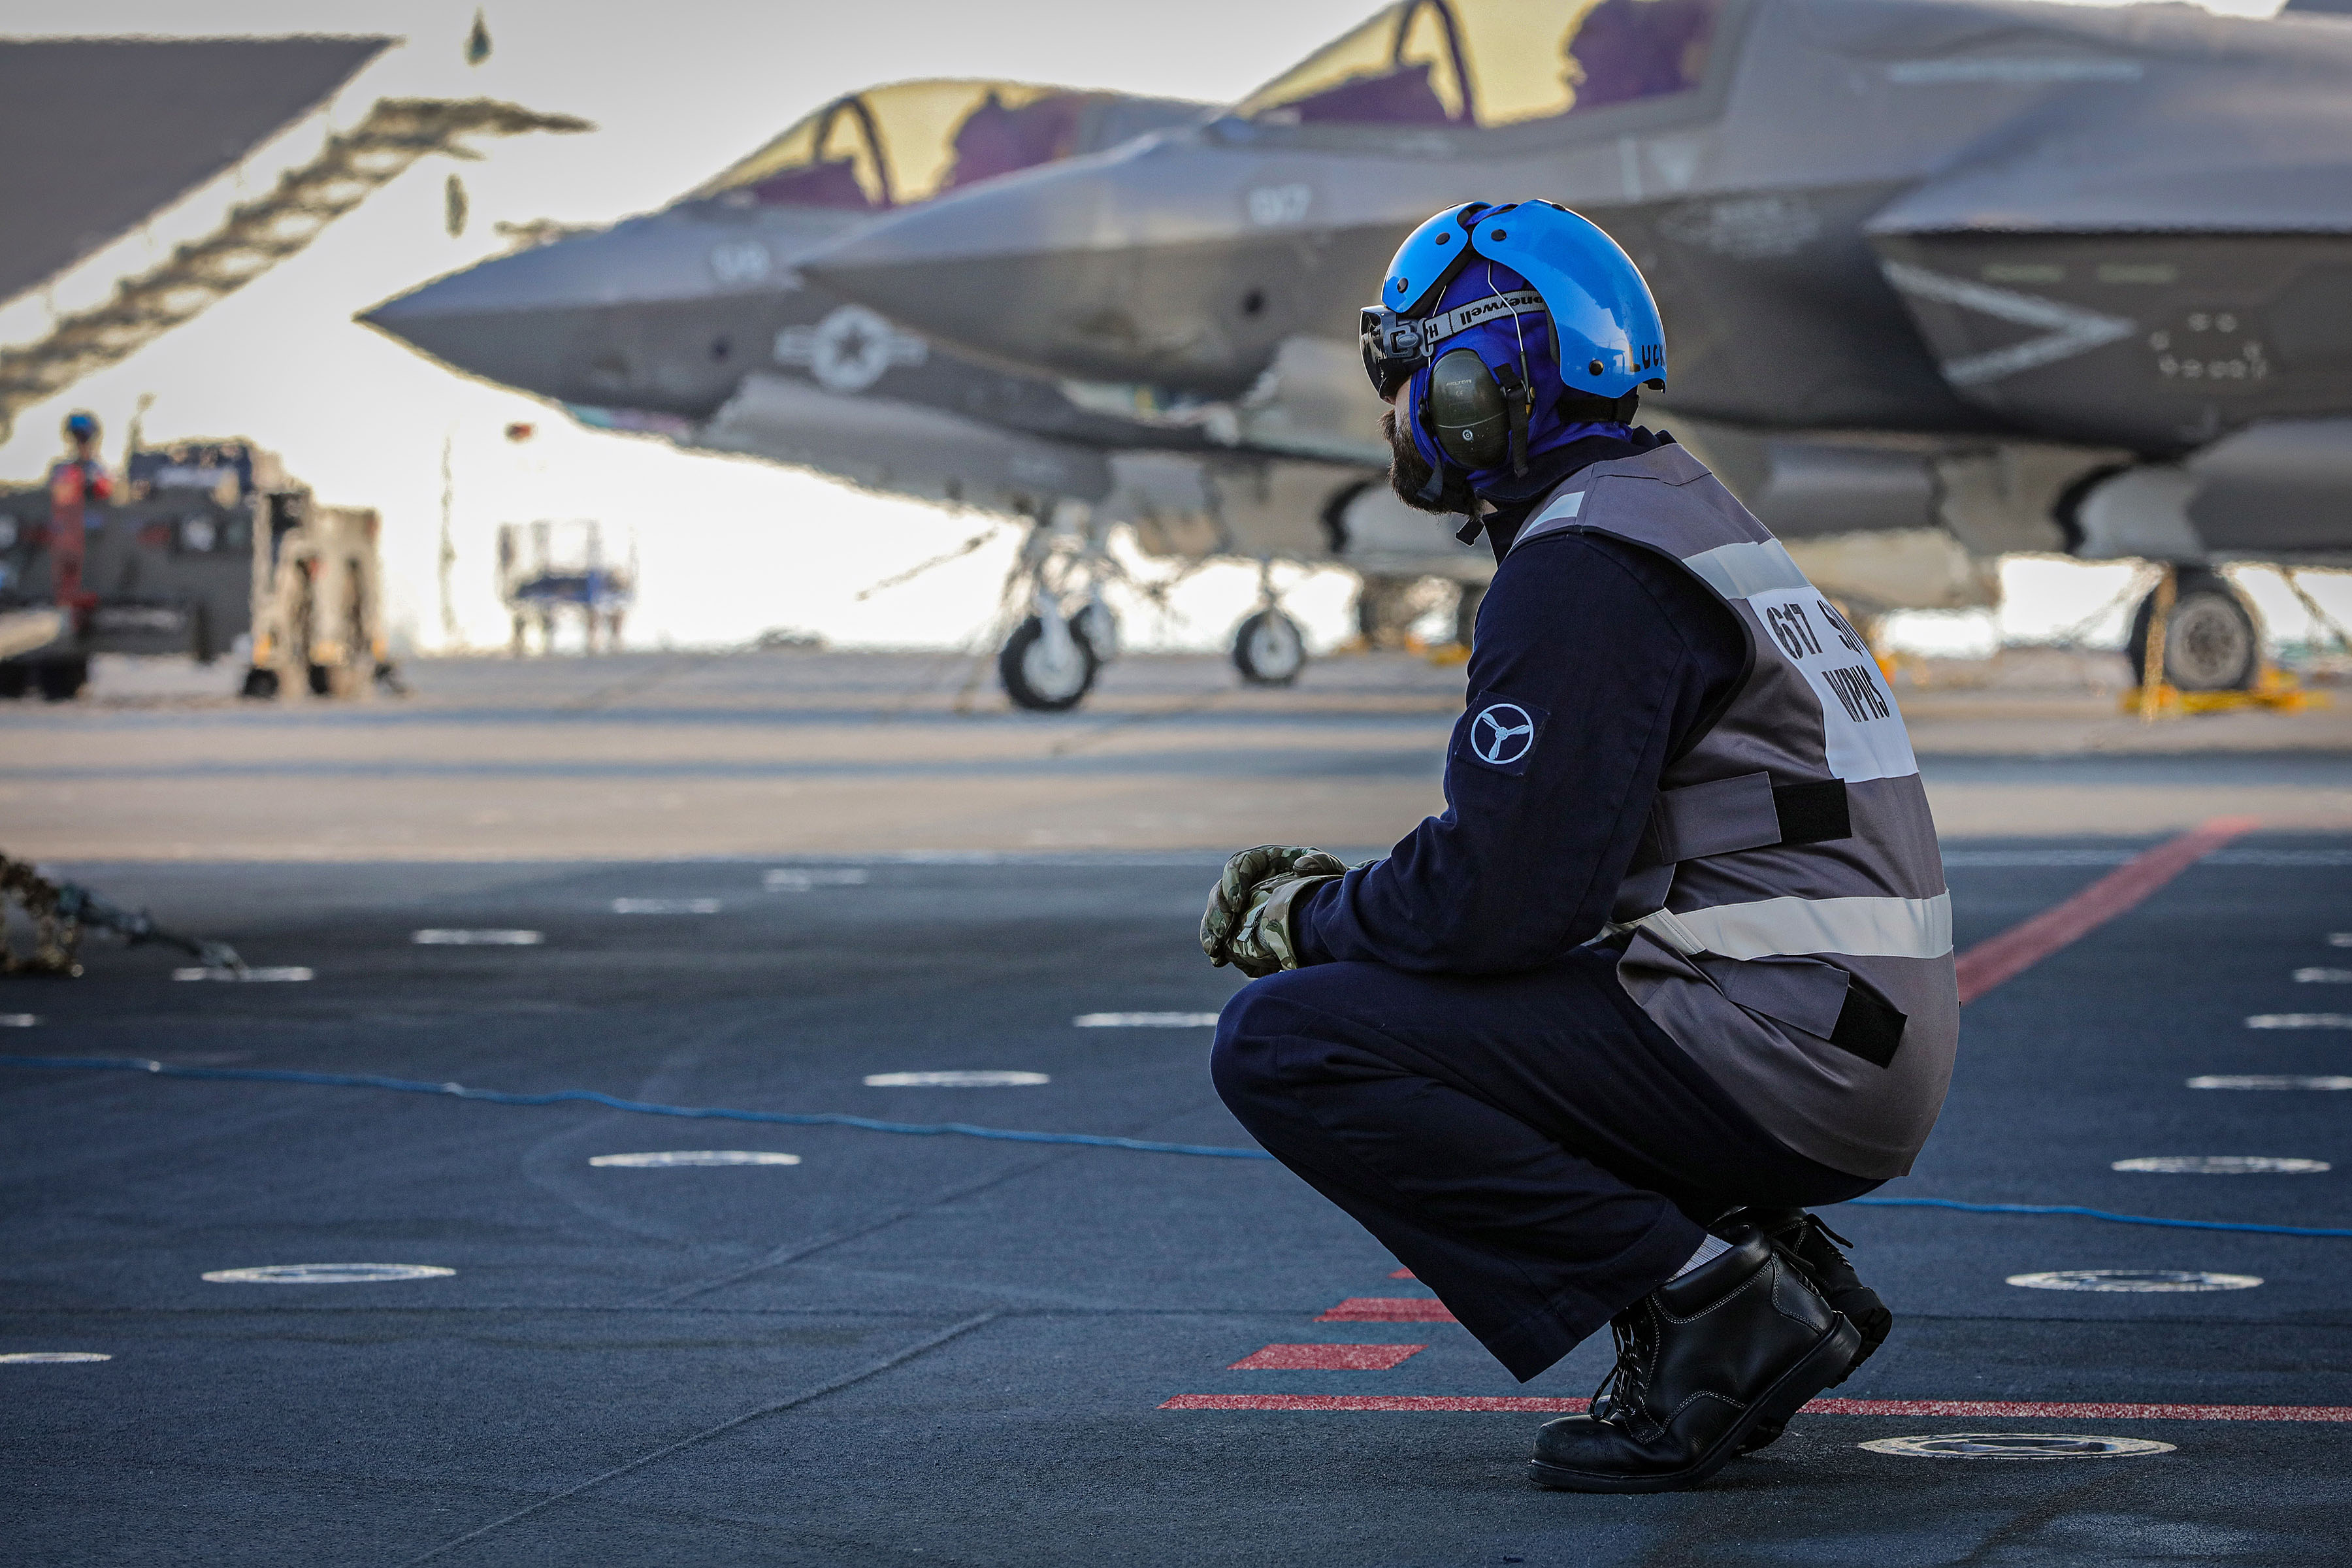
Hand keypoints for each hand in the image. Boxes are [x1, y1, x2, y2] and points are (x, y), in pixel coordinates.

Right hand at [1201, 845, 1345, 969]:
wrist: (1331, 907)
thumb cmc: (1328, 881)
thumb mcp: (1330, 868)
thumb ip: (1319, 862)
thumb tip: (1299, 866)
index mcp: (1263, 859)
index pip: (1239, 865)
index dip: (1233, 883)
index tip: (1237, 904)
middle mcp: (1247, 879)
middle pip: (1221, 892)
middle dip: (1217, 914)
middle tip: (1220, 934)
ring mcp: (1242, 902)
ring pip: (1216, 914)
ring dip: (1211, 932)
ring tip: (1214, 952)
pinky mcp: (1242, 923)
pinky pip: (1223, 933)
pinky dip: (1219, 945)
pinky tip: (1219, 959)